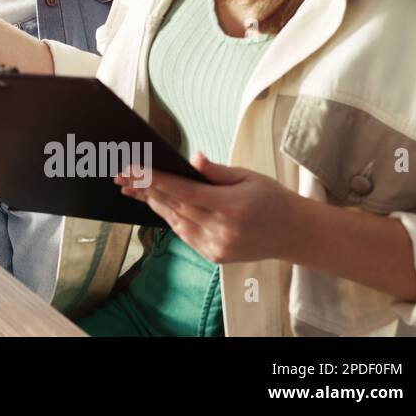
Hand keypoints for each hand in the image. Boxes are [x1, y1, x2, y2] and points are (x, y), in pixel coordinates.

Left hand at [116, 153, 307, 263]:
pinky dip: (169, 218)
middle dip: (145, 189)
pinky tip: (156, 204)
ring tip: (132, 188)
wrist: (294, 234)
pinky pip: (184, 235)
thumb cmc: (271, 199)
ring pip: (175, 222)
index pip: (185, 191)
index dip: (156, 180)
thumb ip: (216, 171)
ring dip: (152, 203)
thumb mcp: (247, 176)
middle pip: (174, 206)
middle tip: (121, 176)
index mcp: (232, 206)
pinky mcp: (215, 256)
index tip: (133, 169)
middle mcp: (222, 230)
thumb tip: (192, 159)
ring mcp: (217, 246)